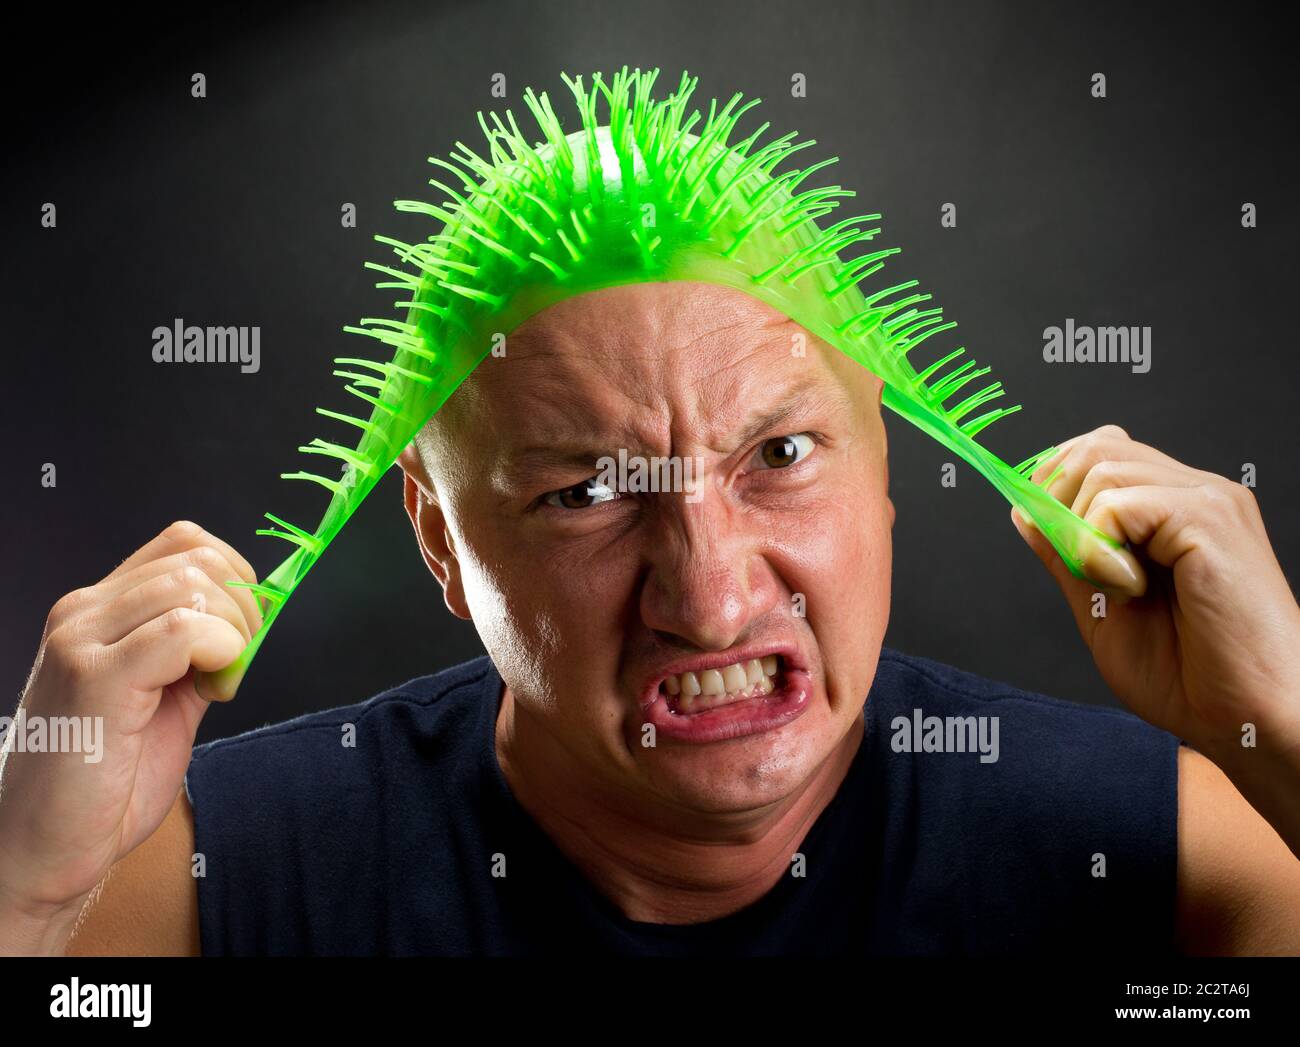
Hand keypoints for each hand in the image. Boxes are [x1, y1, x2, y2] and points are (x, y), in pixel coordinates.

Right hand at [0, 521, 259, 953]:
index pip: (183, 542)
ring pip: (191, 584)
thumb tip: (255, 618)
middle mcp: (84, 614)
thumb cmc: (106, 779)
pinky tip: (209, 694)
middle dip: (243, 606)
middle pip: (195, 557)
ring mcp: (83, 641)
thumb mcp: (166, 696)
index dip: (235, 577)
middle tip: (235, 664)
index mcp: (100, 611)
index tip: (243, 633)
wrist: (46, 846)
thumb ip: (199, 652)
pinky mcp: (95, 678)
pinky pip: (182, 628)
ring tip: (217, 684)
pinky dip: (220, 652)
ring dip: (233, 631)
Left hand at [1011, 425, 1299, 771]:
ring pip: (1100, 467)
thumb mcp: (1100, 606)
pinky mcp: (1210, 518)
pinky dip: (1100, 550)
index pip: (1099, 449)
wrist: (1247, 720)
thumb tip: (1023, 509)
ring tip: (1120, 588)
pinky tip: (1132, 590)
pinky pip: (1117, 503)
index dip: (1056, 487)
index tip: (1057, 543)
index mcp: (1172, 508)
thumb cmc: (1188, 676)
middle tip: (1085, 568)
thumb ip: (1066, 554)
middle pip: (1093, 447)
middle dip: (1060, 505)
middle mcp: (1193, 492)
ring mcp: (1206, 500)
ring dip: (1083, 535)